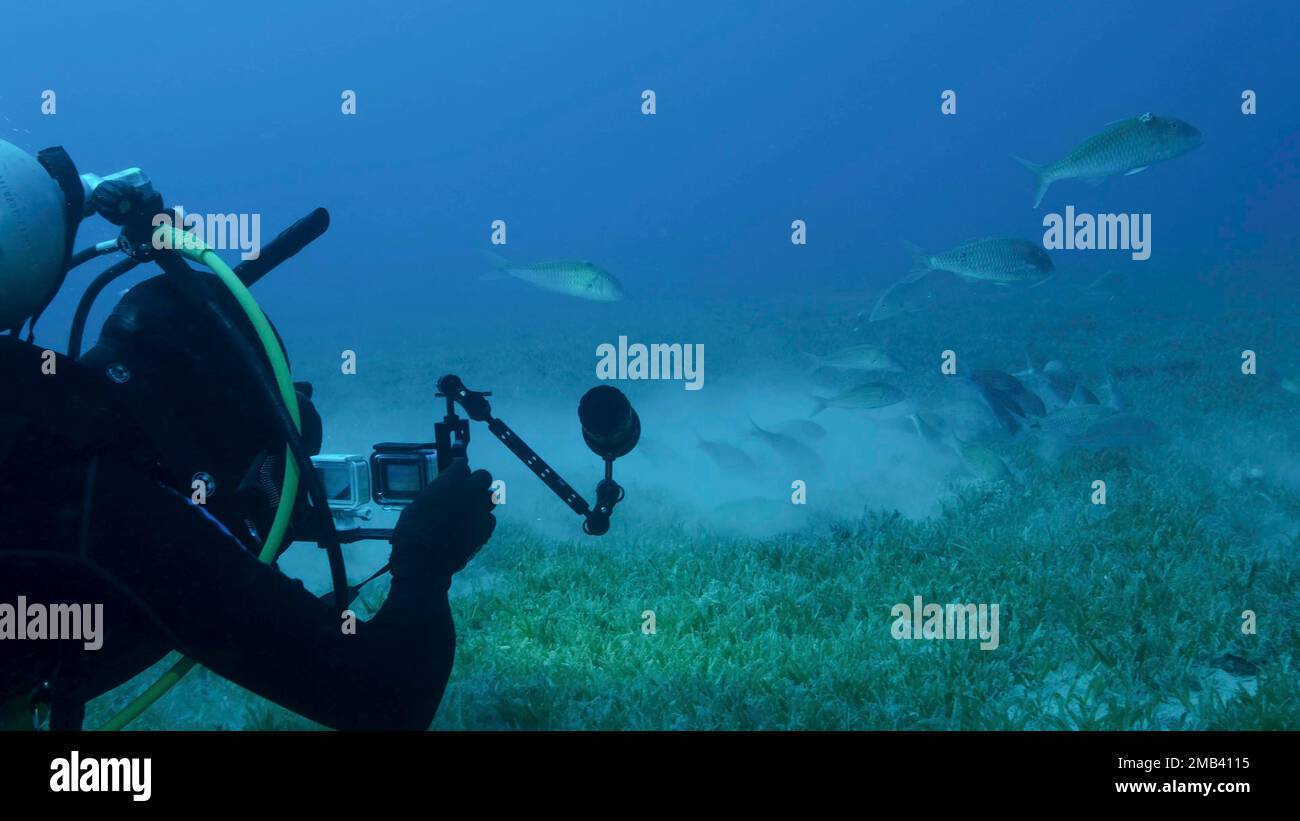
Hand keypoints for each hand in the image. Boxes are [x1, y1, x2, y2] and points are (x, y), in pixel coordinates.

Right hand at [390, 459, 495, 579]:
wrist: (425, 560)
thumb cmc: (412, 531)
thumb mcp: (416, 505)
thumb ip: (434, 495)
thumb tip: (439, 494)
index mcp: (450, 482)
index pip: (461, 465)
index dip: (457, 471)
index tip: (454, 476)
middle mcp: (470, 492)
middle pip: (484, 477)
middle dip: (476, 482)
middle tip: (466, 491)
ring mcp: (481, 510)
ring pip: (491, 497)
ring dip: (482, 500)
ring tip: (470, 510)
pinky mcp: (486, 529)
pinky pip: (490, 519)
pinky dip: (483, 521)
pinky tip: (472, 528)